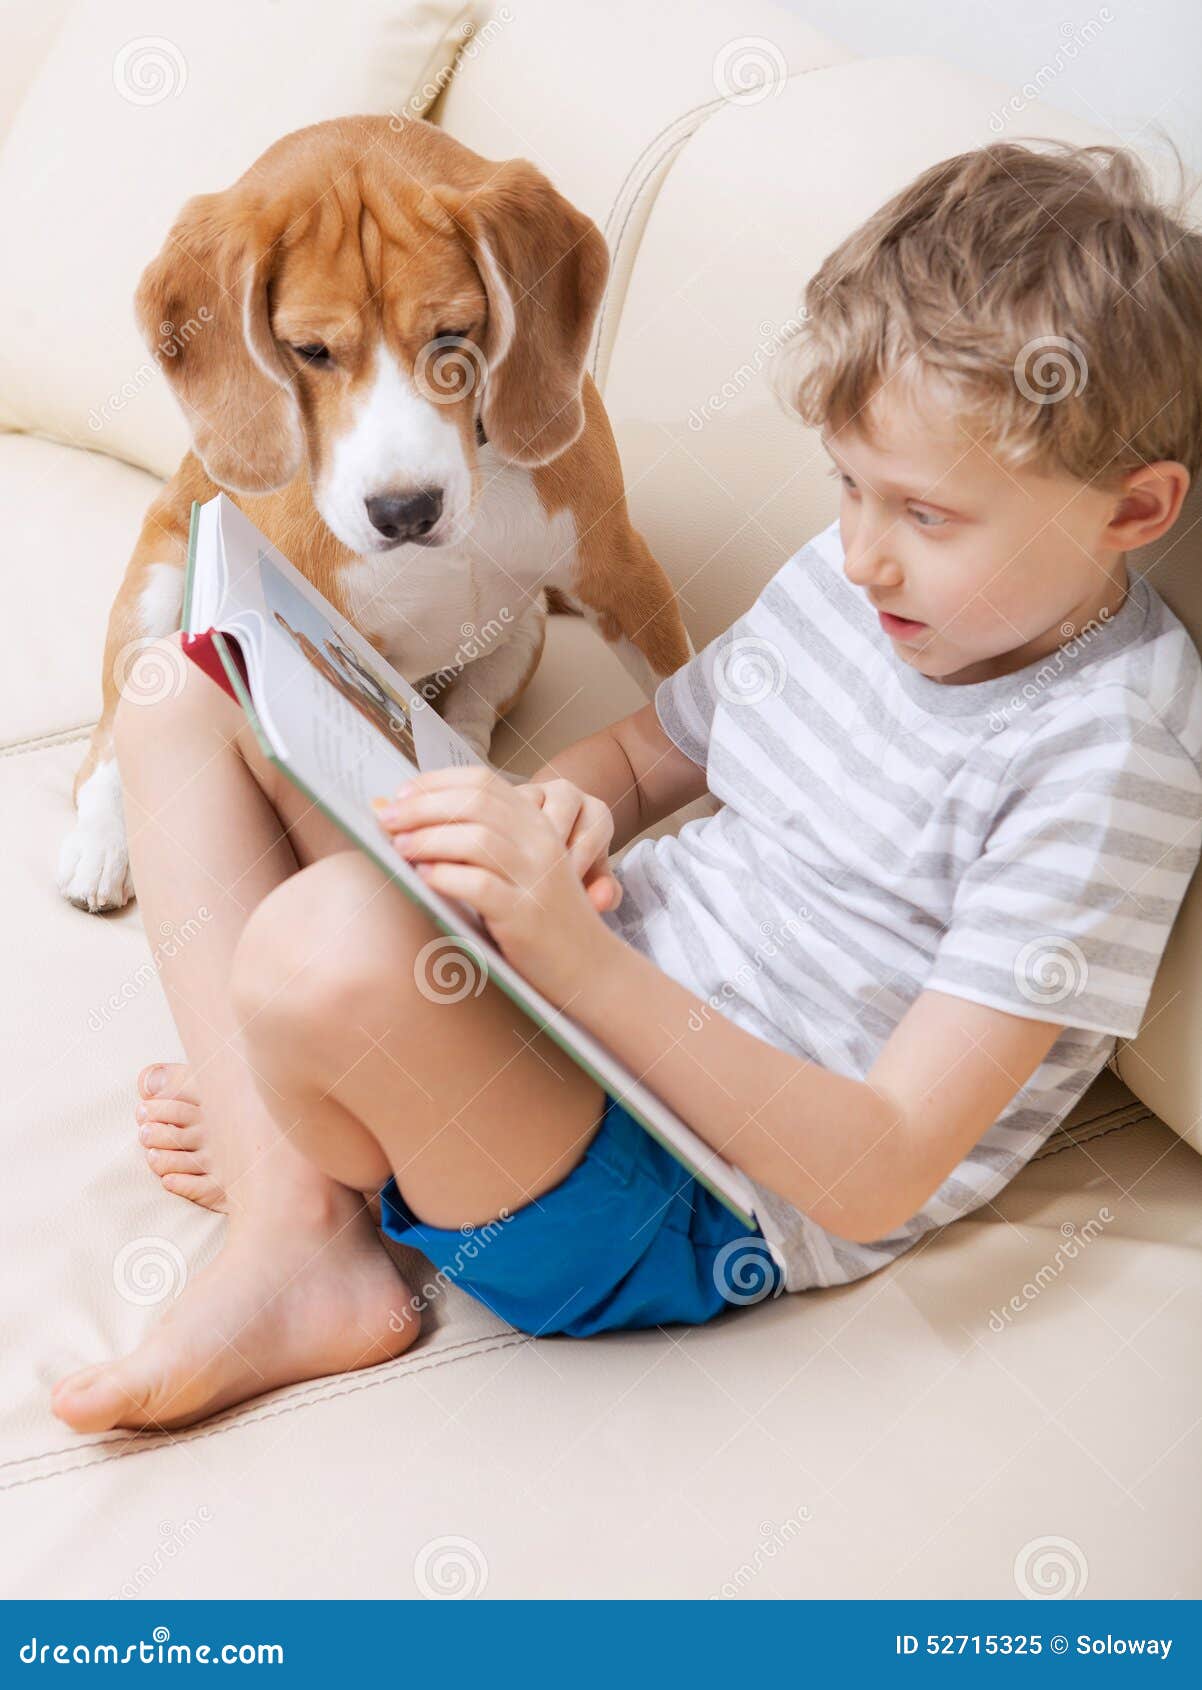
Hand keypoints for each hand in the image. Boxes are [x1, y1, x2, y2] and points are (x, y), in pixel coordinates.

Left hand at [371, 766, 616, 1003]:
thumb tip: (402, 817)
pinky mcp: (525, 915)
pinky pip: (479, 886)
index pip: (482, 782)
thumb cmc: (539, 916)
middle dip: (422, 806)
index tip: (401, 795)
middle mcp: (540, 843)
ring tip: (400, 847)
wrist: (589, 966)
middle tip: (388, 818)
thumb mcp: (518, 868)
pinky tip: (424, 878)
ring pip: (476, 839)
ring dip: (429, 839)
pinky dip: (445, 877)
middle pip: (474, 803)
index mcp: (537, 824)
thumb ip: (475, 839)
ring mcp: (535, 878)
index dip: (436, 782)